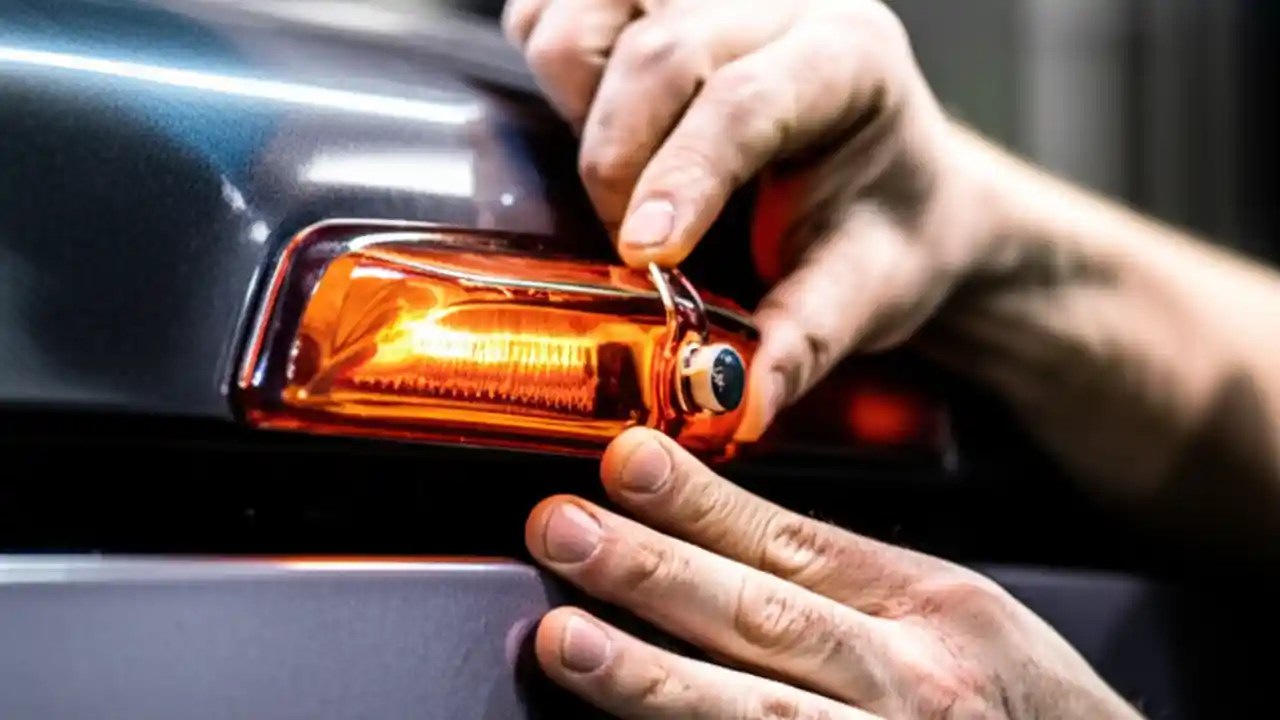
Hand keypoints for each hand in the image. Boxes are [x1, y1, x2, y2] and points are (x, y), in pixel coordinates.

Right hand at [503, 0, 992, 437]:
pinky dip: (554, 64)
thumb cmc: (888, 232)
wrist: (899, 185)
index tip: (641, 254)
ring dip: (579, 106)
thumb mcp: (866, 294)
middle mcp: (780, 5)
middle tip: (637, 245)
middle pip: (659, 51)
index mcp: (851, 61)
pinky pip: (557, 7)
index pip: (748, 102)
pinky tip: (596, 122)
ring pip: (589, 15)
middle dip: (620, 163)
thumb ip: (801, 343)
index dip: (681, 178)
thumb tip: (733, 403)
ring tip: (623, 176)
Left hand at [525, 428, 1141, 718]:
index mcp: (933, 609)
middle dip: (655, 573)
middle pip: (765, 620)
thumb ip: (850, 580)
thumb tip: (718, 535)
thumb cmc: (1027, 702)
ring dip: (654, 681)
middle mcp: (912, 685)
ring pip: (758, 717)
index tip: (627, 460)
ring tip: (566, 642)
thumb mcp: (960, 613)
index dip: (702, 503)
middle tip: (564, 529)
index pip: (795, 546)